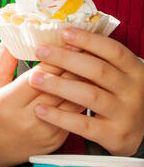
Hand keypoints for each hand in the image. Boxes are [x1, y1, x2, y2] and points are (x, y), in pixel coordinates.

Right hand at [0, 45, 83, 166]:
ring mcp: (44, 131)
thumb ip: (3, 60)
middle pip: (60, 87)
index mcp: (7, 102)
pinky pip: (74, 115)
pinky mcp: (56, 140)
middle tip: (87, 49)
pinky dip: (82, 99)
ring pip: (73, 101)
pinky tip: (87, 86)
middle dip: (75, 66)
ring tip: (92, 66)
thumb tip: (14, 36)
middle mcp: (27, 118)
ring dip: (84, 83)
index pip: (40, 75)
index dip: (56, 57)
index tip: (68, 42)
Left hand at [31, 28, 143, 156]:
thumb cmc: (119, 96)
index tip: (63, 32)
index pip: (114, 51)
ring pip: (90, 96)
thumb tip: (64, 36)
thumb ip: (98, 59)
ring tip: (34, 78)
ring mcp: (125, 113)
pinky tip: (40, 109)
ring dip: (59, 85)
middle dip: (66, 59)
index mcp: (135, 71)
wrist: (138, 133)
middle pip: (98, 70)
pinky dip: (60, 117)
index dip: (89, 40)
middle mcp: (134, 91)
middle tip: (41, 51)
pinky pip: (83, 125)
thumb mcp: (118, 76)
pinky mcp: (114, 134)